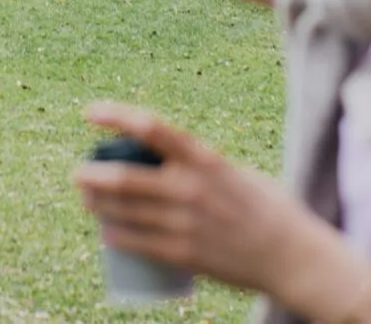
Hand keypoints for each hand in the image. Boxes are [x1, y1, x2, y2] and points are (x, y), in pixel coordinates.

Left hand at [73, 102, 370, 313]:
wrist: (292, 256)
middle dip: (93, 175)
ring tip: (87, 201)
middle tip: (78, 173)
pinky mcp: (186, 255)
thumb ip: (200, 167)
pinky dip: (116, 237)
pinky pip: (139, 245)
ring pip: (125, 213)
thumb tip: (167, 162)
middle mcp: (191, 189)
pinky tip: (105, 233)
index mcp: (205, 160)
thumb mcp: (234, 173)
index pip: (152, 129)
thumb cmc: (267, 208)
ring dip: (98, 206)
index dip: (116, 116)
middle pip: (126, 177)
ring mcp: (186, 224)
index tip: (89, 112)